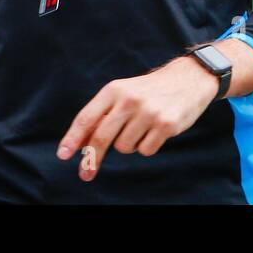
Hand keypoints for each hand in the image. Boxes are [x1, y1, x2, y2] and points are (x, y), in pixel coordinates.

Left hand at [57, 55, 218, 180]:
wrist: (188, 78)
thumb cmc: (149, 90)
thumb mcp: (123, 93)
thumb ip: (102, 114)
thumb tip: (79, 143)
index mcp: (114, 89)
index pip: (87, 117)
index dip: (73, 138)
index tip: (63, 155)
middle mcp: (129, 99)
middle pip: (101, 137)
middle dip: (91, 159)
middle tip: (86, 174)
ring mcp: (148, 112)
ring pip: (124, 147)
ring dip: (129, 144)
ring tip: (141, 128)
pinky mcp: (166, 124)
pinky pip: (145, 150)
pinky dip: (147, 146)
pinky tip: (155, 131)